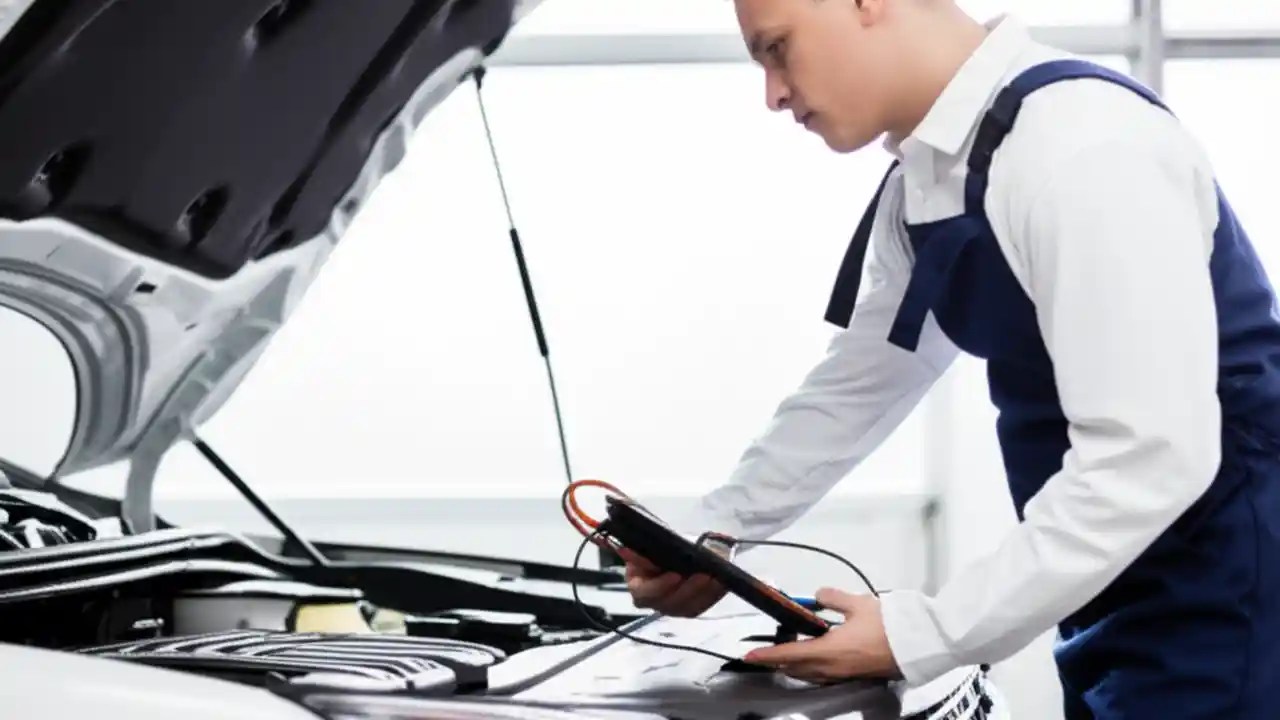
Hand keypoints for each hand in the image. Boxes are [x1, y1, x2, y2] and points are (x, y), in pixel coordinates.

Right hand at [618, 547, 728, 616]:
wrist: (671, 550)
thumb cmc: (656, 547)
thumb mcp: (647, 545)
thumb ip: (639, 551)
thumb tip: (625, 551)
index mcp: (637, 585)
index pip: (644, 593)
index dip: (660, 586)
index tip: (676, 575)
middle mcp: (653, 602)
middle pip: (669, 604)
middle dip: (688, 590)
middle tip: (704, 575)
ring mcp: (673, 607)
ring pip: (687, 608)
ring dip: (704, 594)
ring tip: (717, 579)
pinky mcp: (689, 608)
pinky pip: (702, 606)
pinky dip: (713, 595)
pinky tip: (722, 584)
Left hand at [742, 587, 900, 682]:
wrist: (917, 645)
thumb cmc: (887, 625)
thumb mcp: (857, 603)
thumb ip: (833, 597)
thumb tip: (819, 594)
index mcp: (827, 652)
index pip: (788, 655)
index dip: (766, 656)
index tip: (750, 655)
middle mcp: (831, 668)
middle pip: (795, 668)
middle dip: (778, 660)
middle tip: (767, 648)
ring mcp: (843, 675)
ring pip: (809, 673)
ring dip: (795, 664)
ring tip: (789, 649)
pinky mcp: (853, 675)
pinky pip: (822, 674)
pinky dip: (811, 666)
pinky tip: (815, 654)